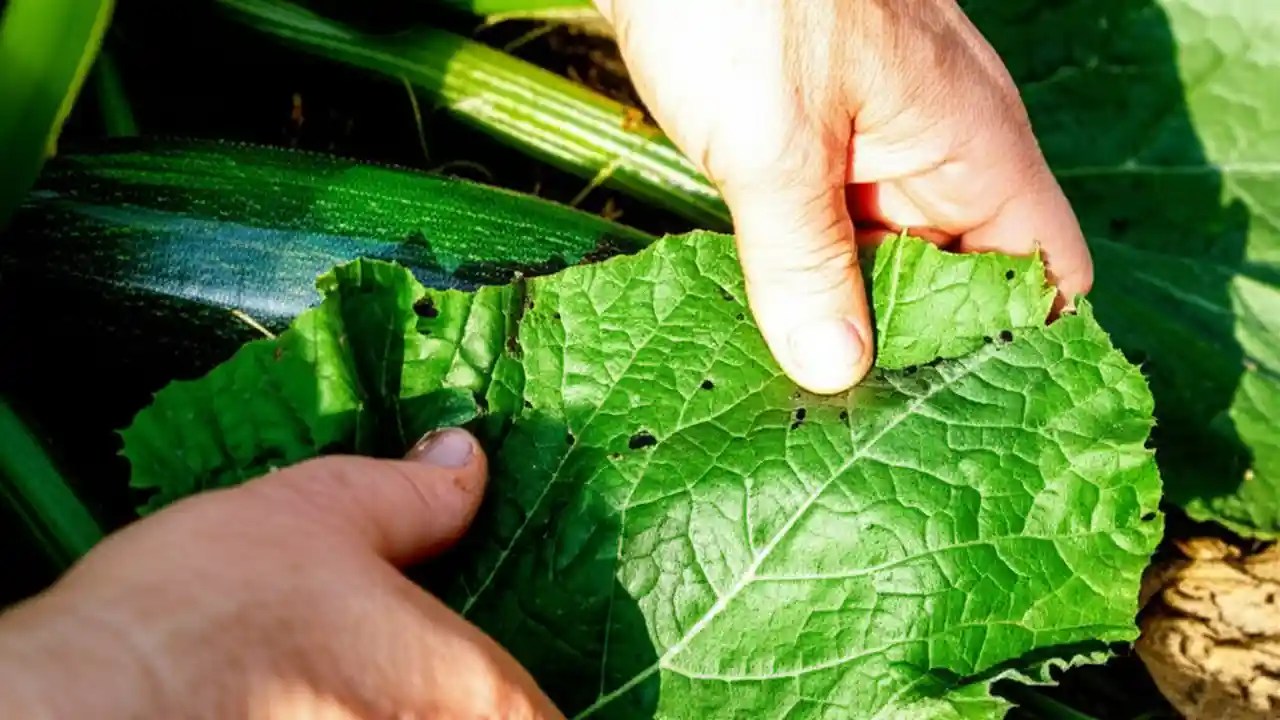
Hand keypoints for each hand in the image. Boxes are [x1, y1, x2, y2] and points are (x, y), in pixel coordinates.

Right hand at [0, 428, 562, 719]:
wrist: (77, 710)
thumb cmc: (202, 620)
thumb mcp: (320, 515)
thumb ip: (414, 496)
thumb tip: (462, 460)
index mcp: (474, 697)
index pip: (547, 712)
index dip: (523, 692)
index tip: (498, 669)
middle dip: (456, 698)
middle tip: (403, 663)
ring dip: (395, 710)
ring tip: (346, 679)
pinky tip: (303, 703)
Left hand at [595, 0, 1090, 393]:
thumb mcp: (775, 140)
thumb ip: (806, 259)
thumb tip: (835, 370)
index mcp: (970, 143)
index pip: (1044, 271)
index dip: (1017, 350)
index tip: (958, 423)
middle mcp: (932, 150)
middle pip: (957, 278)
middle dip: (913, 352)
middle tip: (858, 435)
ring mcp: (867, 143)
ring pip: (882, 257)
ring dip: (845, 317)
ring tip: (803, 403)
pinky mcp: (803, 138)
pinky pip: (823, 225)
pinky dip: (801, 274)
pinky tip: (760, 327)